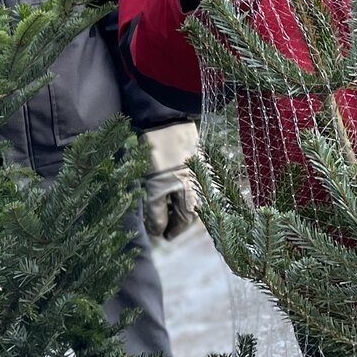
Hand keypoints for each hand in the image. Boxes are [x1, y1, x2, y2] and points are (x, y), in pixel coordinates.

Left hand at [142, 122, 201, 241]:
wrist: (167, 120)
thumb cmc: (161, 154)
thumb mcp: (155, 186)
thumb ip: (157, 212)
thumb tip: (157, 232)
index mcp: (194, 196)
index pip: (185, 222)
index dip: (173, 231)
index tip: (164, 237)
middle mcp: (201, 187)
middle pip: (189, 211)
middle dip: (175, 220)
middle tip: (162, 225)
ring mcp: (199, 173)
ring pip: (189, 198)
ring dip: (176, 206)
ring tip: (162, 209)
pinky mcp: (195, 160)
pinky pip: (189, 184)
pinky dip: (177, 192)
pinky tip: (167, 190)